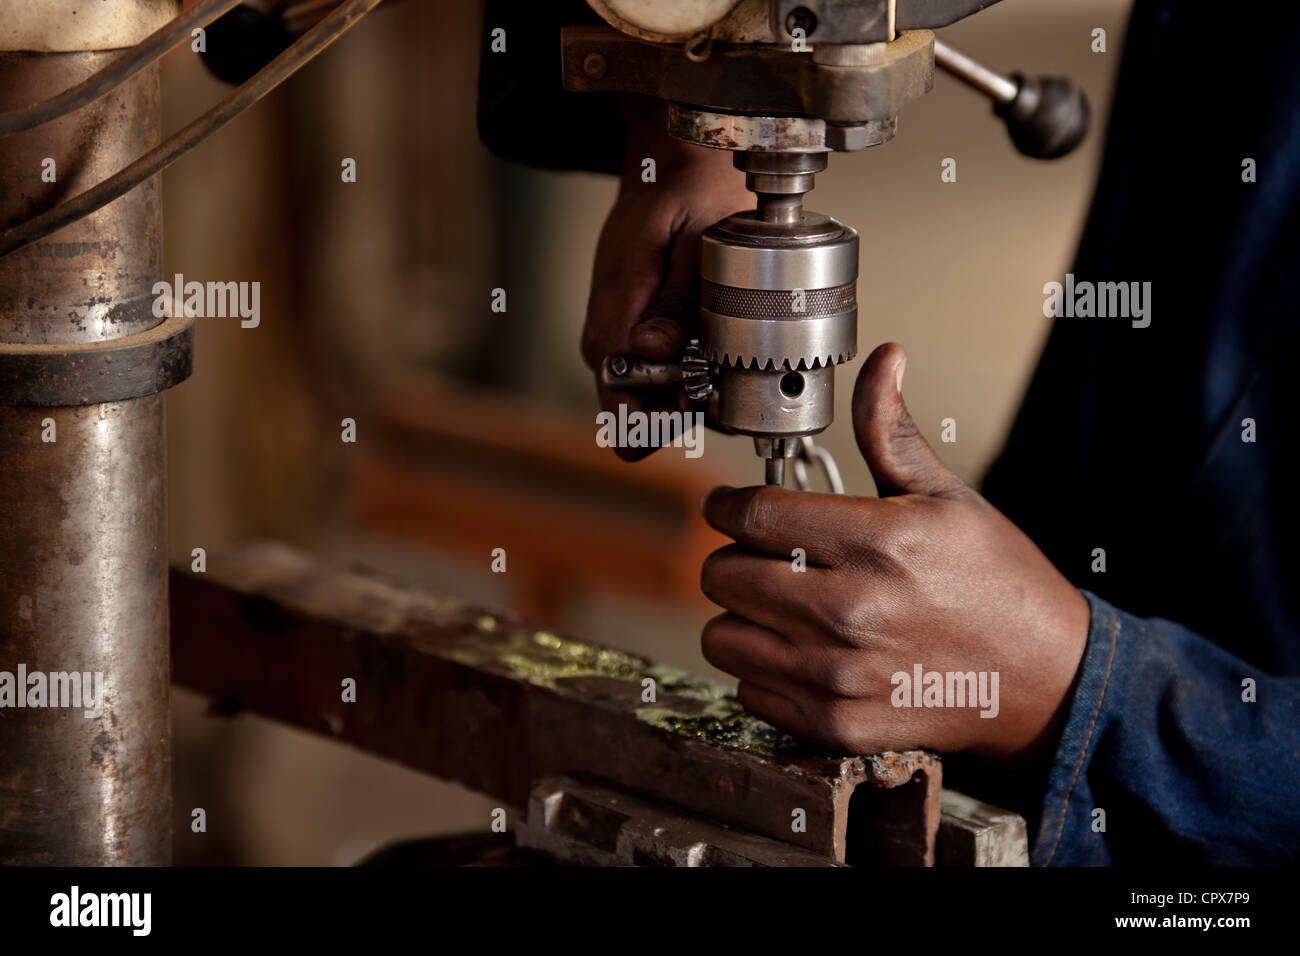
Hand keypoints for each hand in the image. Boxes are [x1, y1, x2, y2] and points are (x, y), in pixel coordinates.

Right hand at [581, 98, 751, 459]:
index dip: (667, 416)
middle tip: (723, 358)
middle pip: (645, 415)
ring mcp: (618, 342)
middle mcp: (607, 343)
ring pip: (656, 400)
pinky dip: (691, 366)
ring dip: (694, 385)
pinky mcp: (633, 337)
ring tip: (718, 336)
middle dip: (689, 401)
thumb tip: (654, 350)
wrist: (671, 169)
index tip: (702, 391)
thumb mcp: (692, 240)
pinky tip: (710, 331)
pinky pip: (660, 375)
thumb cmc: (687, 197)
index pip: (623, 411)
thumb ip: (675, 301)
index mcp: (613, 322)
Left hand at [699, 343, 1090, 764]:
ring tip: (783, 607)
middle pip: (721, 575)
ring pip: (722, 637)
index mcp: (876, 542)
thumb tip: (884, 357)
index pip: (750, 514)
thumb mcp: (948, 495)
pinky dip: (764, 672)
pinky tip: (804, 653)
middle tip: (765, 557)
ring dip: (741, 618)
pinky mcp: (836, 726)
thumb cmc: (996, 581)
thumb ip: (891, 430)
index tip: (731, 505)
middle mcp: (849, 611)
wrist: (1046, 681)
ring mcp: (839, 676)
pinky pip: (749, 691)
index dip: (727, 504)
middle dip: (733, 557)